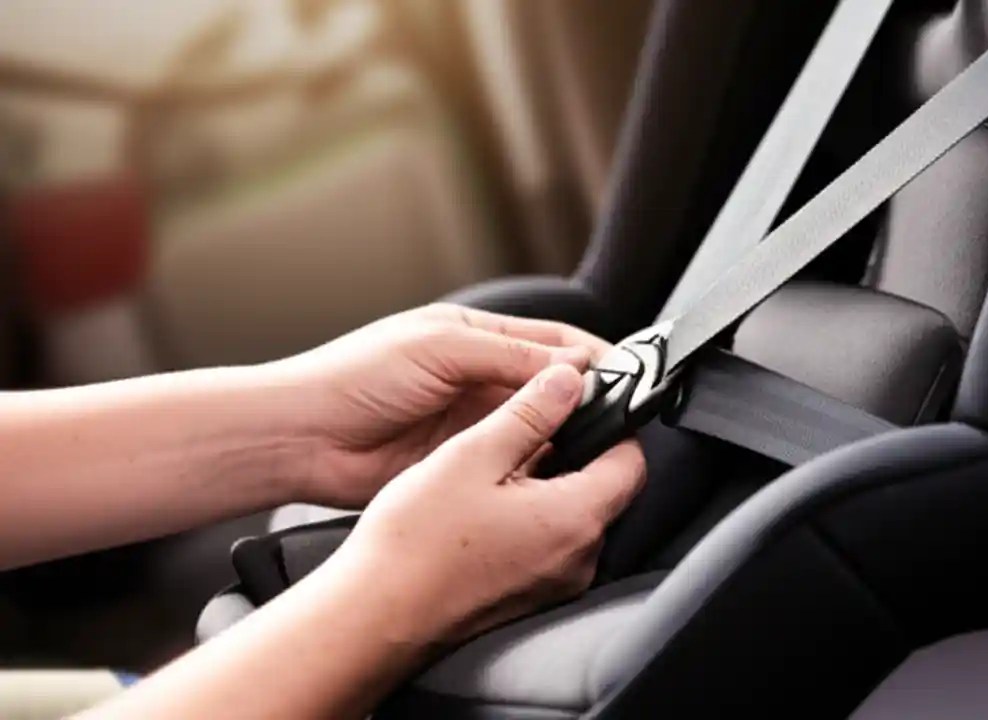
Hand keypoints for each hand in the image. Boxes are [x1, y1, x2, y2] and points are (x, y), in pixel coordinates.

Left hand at [270, 304, 610, 507]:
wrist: (303, 437)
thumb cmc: (356, 377)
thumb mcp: (441, 349)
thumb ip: (511, 356)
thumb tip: (576, 363)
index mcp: (478, 338)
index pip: (555, 340)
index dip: (593, 356)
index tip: (627, 375)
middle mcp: (483, 379)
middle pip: (555, 386)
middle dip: (588, 397)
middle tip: (619, 415)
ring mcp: (475, 424)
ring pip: (542, 427)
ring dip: (568, 435)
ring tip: (596, 445)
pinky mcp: (464, 464)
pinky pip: (516, 464)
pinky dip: (541, 467)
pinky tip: (558, 473)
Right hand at [330, 363, 646, 646]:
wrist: (374, 616)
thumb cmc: (415, 545)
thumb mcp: (472, 454)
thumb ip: (530, 413)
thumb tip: (568, 380)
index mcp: (576, 519)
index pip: (632, 460)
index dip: (612, 423)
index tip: (581, 402)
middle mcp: (578, 557)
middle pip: (608, 488)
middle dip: (579, 451)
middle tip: (531, 428)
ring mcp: (556, 582)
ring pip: (577, 514)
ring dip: (551, 483)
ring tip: (498, 466)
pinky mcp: (531, 595)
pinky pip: (551, 542)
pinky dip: (532, 515)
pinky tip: (487, 504)